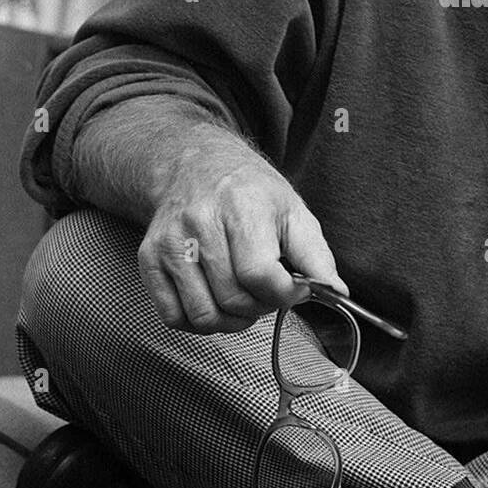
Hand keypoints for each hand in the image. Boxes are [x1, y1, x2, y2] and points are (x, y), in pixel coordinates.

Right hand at [138, 143, 347, 334]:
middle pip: (234, 299)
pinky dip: (199, 322)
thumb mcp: (293, 210)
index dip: (285, 294)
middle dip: (261, 306)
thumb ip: (316, 255)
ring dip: (232, 320)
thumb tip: (337, 292)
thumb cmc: (250, 192)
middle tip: (268, 291)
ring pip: (204, 315)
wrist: (196, 165)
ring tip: (244, 299)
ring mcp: (170, 242)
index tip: (295, 289)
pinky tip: (216, 301)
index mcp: (242, 206)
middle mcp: (200, 222)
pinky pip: (173, 316)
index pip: (260, 275)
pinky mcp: (150, 258)